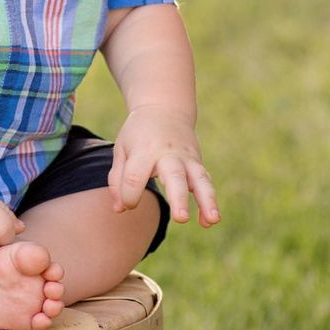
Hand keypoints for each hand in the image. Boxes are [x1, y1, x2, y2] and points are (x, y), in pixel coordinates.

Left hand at [111, 107, 219, 227]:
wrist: (164, 109)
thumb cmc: (138, 134)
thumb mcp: (121, 149)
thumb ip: (117, 179)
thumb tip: (120, 209)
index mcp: (144, 149)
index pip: (134, 177)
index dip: (129, 196)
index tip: (127, 204)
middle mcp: (168, 153)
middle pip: (174, 176)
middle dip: (178, 198)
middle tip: (181, 218)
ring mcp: (186, 158)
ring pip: (199, 179)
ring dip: (206, 201)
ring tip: (211, 221)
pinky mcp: (197, 163)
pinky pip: (205, 183)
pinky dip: (209, 201)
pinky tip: (210, 221)